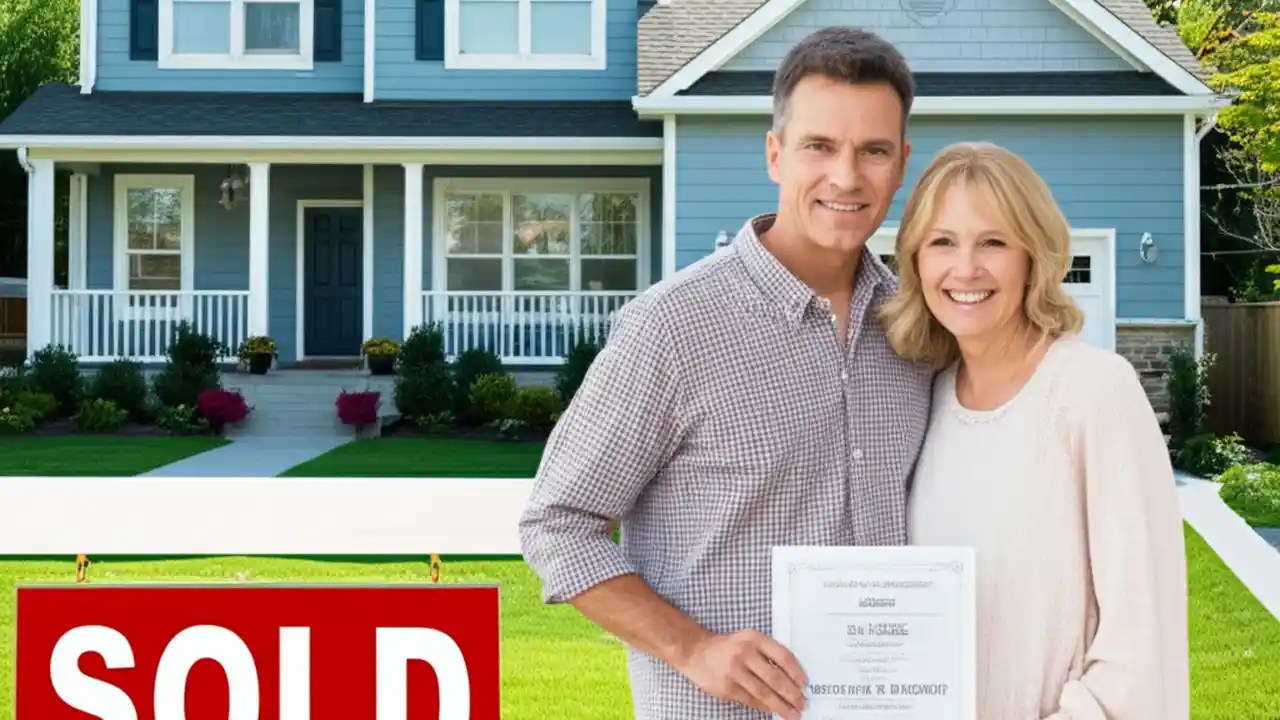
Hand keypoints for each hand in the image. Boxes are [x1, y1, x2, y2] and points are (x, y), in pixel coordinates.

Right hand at [676, 629, 808, 718]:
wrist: (696, 652)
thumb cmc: (728, 647)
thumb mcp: (748, 640)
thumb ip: (768, 652)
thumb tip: (792, 676)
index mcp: (754, 638)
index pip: (782, 656)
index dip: (796, 672)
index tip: (805, 684)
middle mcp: (745, 653)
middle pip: (775, 678)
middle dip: (792, 694)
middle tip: (803, 703)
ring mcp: (735, 671)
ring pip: (764, 692)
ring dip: (781, 705)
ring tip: (793, 713)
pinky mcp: (727, 687)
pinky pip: (751, 700)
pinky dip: (765, 707)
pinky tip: (773, 710)